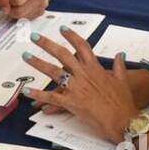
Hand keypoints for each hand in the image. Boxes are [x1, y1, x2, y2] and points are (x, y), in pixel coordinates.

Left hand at [0, 0, 48, 20]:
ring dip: (16, 13)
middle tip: (11, 3)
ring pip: (22, 18)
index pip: (16, 0)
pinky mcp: (40, 13)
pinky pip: (26, 20)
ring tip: (17, 4)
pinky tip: (23, 7)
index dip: (9, 0)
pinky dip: (21, 15)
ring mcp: (42, 6)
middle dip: (11, 9)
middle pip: (18, 12)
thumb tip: (4, 9)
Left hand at [21, 27, 137, 141]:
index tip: (62, 29)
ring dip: (38, 63)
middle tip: (34, 36)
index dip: (71, 36)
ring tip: (26, 56)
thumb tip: (120, 54)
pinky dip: (38, 94)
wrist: (122, 120)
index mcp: (95, 68)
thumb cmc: (123, 102)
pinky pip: (51, 97)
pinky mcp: (71, 102)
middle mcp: (83, 74)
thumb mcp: (122, 81)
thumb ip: (119, 66)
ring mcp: (75, 88)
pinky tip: (26, 90)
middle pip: (62, 54)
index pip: (82, 46)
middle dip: (47, 44)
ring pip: (53, 72)